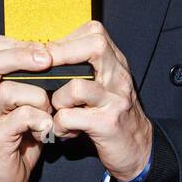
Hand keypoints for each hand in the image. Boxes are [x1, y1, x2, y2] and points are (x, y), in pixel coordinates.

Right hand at [0, 33, 55, 181]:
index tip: (45, 49)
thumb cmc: (22, 135)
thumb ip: (36, 79)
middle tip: (47, 61)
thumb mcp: (29, 102)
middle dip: (21, 56)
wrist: (4, 177)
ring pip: (6, 91)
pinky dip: (40, 119)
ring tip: (50, 108)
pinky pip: (19, 118)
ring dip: (37, 96)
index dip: (17, 43)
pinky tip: (48, 128)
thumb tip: (62, 52)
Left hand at [45, 20, 152, 181]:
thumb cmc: (112, 113)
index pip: (93, 32)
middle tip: (42, 74)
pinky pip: (71, 117)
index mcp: (116, 62)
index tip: (45, 56)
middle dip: (59, 57)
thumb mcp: (104, 82)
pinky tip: (63, 130)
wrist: (140, 148)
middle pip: (94, 46)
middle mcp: (119, 76)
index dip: (65, 40)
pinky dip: (59, 125)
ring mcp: (116, 99)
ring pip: (76, 87)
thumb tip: (47, 51)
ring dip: (58, 100)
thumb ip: (84, 65)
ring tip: (58, 110)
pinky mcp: (108, 124)